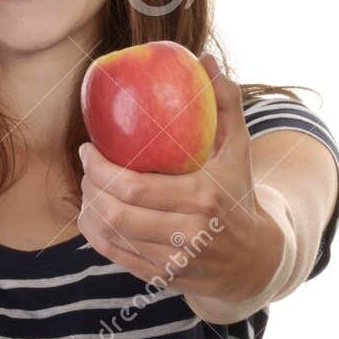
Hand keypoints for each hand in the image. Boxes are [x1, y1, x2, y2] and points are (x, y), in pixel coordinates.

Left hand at [77, 53, 288, 313]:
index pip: (134, 188)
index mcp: (203, 199)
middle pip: (117, 213)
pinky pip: (113, 254)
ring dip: (89, 209)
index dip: (100, 169)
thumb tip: (208, 61)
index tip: (87, 148)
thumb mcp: (239, 149)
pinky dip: (95, 233)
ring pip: (110, 236)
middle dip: (90, 187)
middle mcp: (188, 234)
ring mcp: (173, 260)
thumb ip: (226, 104)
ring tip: (87, 186)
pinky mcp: (161, 277)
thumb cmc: (239, 194)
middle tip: (85, 165)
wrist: (254, 261)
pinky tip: (93, 212)